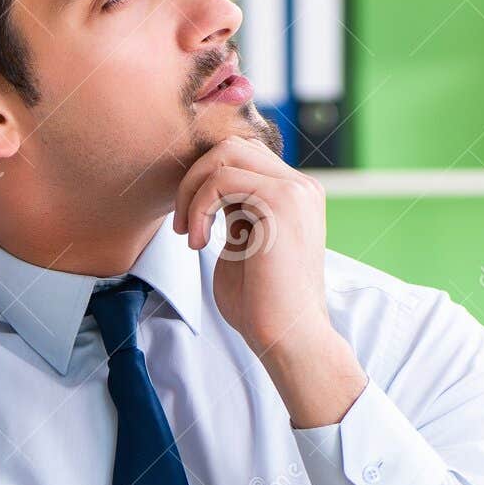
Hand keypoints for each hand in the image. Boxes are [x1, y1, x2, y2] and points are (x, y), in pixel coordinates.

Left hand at [172, 136, 367, 426]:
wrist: (287, 338)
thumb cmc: (261, 304)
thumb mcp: (244, 245)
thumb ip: (235, 212)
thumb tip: (212, 190)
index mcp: (295, 194)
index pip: (242, 157)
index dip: (205, 180)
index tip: (189, 222)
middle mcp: (300, 186)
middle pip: (232, 146)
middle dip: (194, 179)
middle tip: (183, 225)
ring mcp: (294, 191)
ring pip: (225, 156)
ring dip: (193, 193)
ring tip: (189, 236)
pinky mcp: (281, 203)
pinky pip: (222, 180)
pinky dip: (199, 207)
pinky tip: (199, 243)